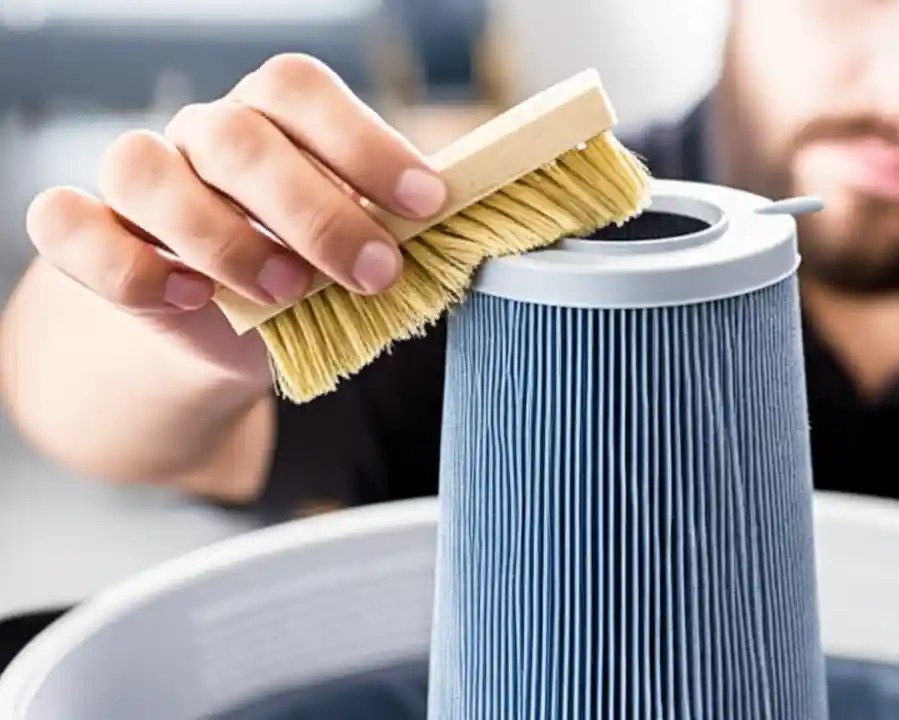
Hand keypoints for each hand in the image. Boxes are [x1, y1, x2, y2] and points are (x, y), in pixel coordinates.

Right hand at [24, 53, 446, 383]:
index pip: (301, 89)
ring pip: (142, 168)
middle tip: (373, 270)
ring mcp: (138, 180)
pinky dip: (127, 265)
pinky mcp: (87, 235)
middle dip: (313, 208)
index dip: (365, 142)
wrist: (226, 333)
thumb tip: (480, 226)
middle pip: (235, 135)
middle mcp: (202, 135)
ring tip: (286, 292)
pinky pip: (69, 225)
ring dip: (222, 236)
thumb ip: (397, 230)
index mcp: (273, 118)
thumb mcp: (359, 250)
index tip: (427, 203)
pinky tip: (189, 297)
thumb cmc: (306, 273)